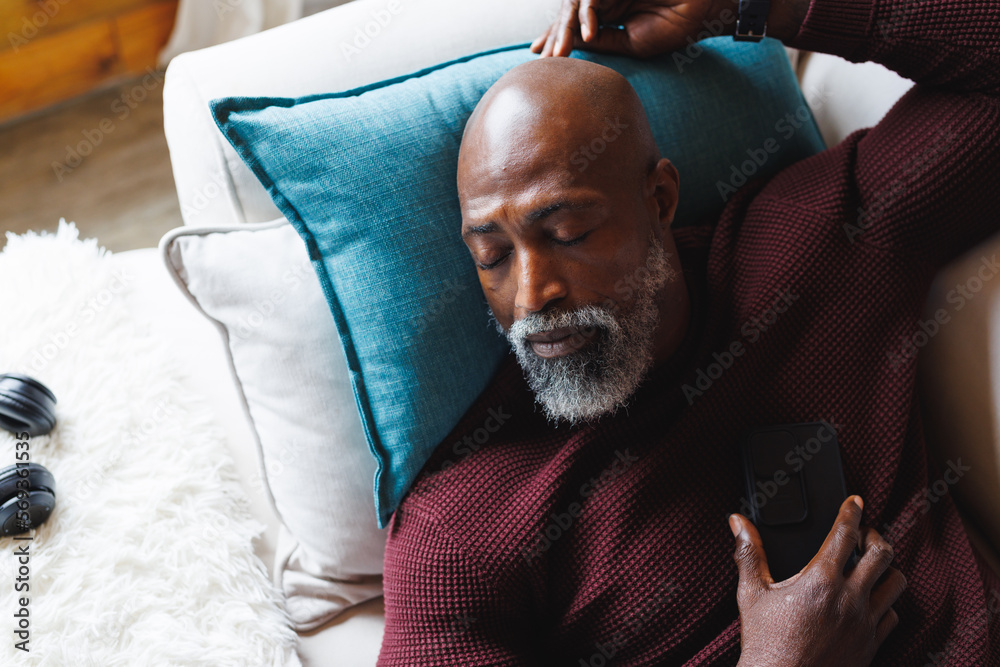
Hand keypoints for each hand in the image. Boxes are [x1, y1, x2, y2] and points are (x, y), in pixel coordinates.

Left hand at [530, 0, 737, 58]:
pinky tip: (588, 32)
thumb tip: (575, 47)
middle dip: (557, 36)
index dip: (556, 39)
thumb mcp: (632, 43)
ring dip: (568, 28)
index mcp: (607, 15)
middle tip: (546, 58)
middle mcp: (607, 0)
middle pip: (571, 14)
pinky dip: (591, 12)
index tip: (539, 58)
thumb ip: (604, 42)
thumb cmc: (673, 27)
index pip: (575, 27)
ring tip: (562, 52)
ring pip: (579, 4)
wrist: (703, 11)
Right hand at [730, 496, 906, 666]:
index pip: (845, 534)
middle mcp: (849, 598)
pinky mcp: (871, 644)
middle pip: (881, 554)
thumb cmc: (766, 643)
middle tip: (865, 533)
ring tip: (874, 563)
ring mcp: (864, 622)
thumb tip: (738, 523)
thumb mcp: (751, 593)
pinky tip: (872, 599)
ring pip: (895, 583)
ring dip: (887, 568)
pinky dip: (886, 602)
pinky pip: (893, 614)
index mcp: (819, 580)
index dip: (851, 511)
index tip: (854, 501)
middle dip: (875, 536)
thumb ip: (748, 553)